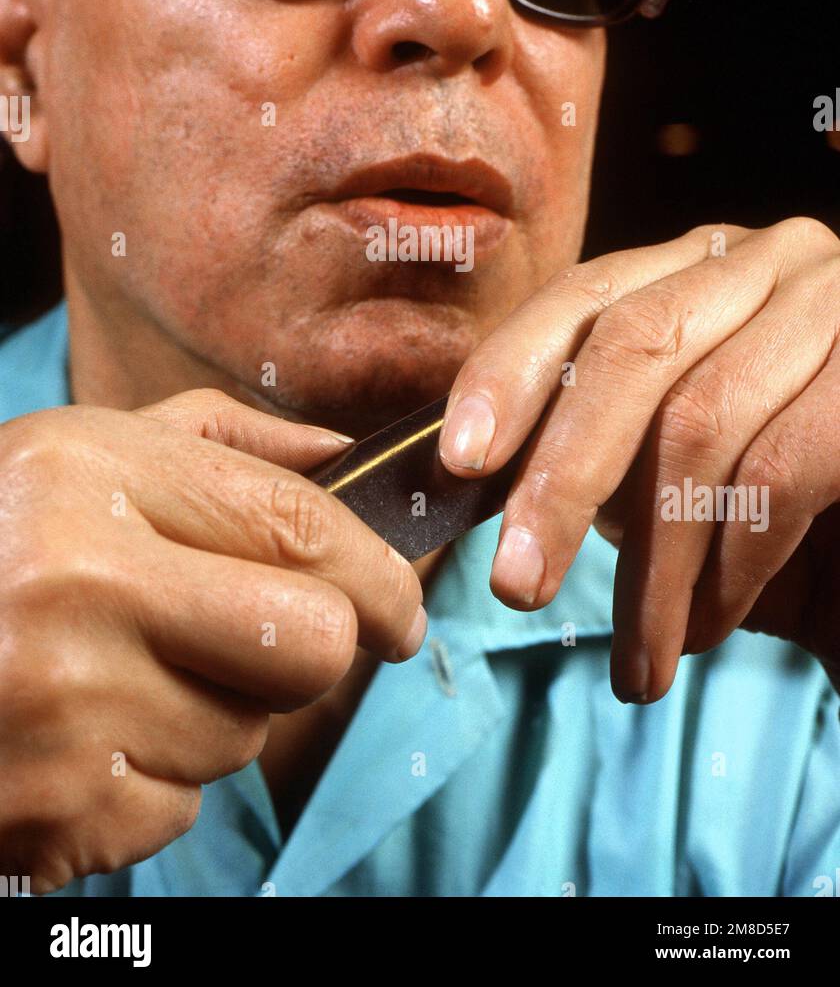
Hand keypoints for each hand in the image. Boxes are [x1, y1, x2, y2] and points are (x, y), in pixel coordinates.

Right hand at [0, 389, 423, 891]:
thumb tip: (349, 458)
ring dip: (214, 711)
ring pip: (245, 735)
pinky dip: (150, 780)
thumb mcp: (84, 452)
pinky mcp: (48, 811)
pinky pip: (179, 810)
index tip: (401, 607)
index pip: (302, 529)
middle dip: (313, 650)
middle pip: (307, 645)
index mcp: (88, 476)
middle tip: (278, 643)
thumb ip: (225, 440)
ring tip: (123, 673)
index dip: (380, 574)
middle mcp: (75, 586)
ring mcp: (57, 710)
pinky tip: (82, 734)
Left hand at [439, 218, 839, 702]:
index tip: (456, 459)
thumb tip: (483, 481)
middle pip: (634, 346)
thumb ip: (607, 457)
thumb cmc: (800, 518)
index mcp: (706, 267)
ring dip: (652, 566)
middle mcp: (775, 263)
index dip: (511, 370)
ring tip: (632, 659)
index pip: (587, 296)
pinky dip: (729, 568)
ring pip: (701, 423)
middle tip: (517, 584)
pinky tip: (703, 630)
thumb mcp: (683, 473)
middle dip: (565, 474)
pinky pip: (780, 473)